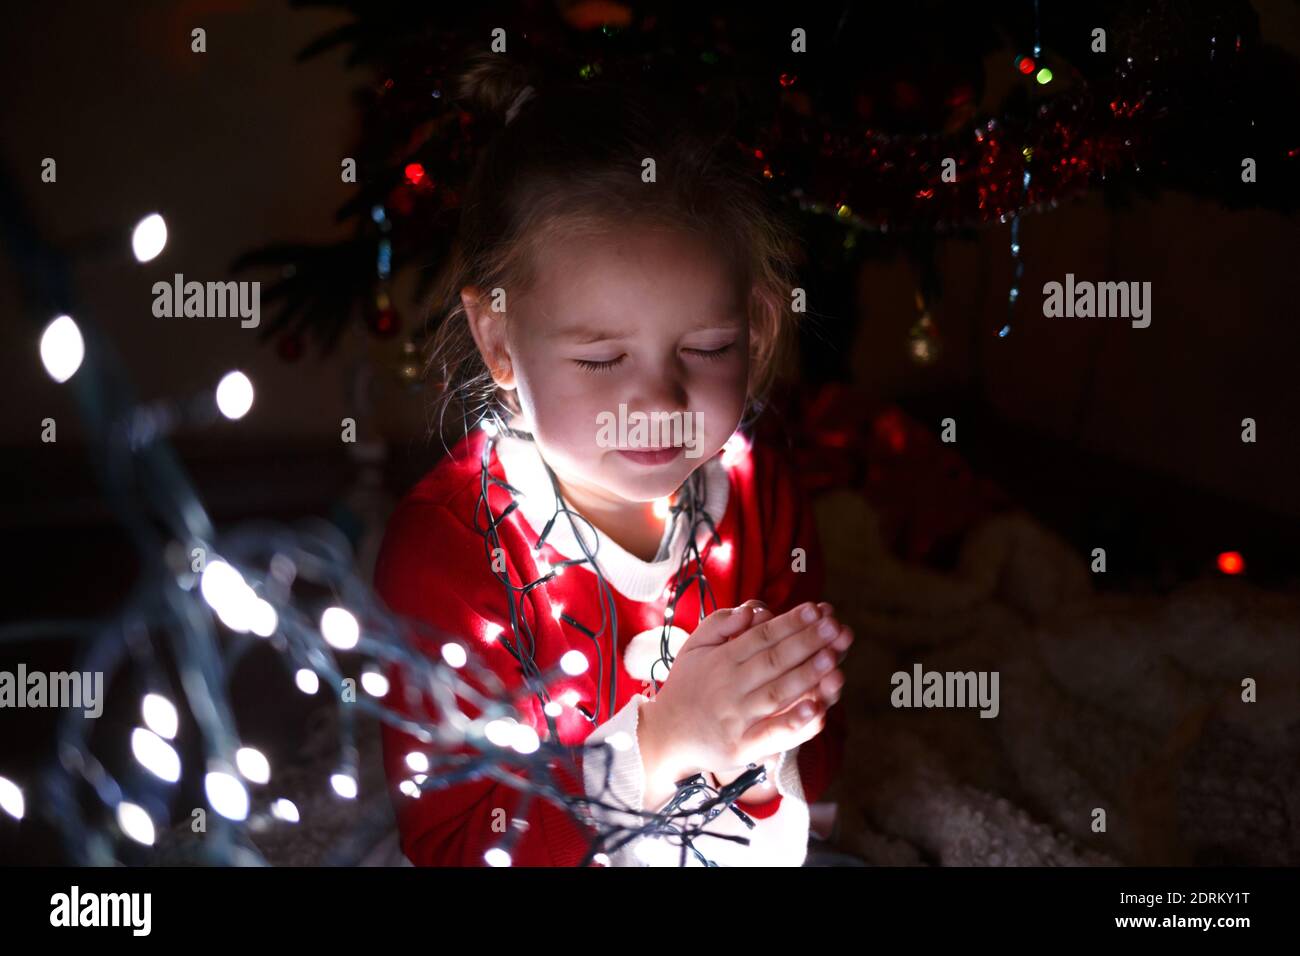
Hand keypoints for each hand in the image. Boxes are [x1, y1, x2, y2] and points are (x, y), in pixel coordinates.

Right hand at [638, 599, 851, 808]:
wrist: (665, 737)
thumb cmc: (686, 687)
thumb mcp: (694, 647)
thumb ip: (720, 623)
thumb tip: (752, 609)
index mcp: (720, 660)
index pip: (761, 637)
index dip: (790, 623)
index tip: (816, 610)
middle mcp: (730, 687)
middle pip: (773, 661)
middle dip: (807, 643)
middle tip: (835, 628)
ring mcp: (737, 719)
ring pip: (777, 693)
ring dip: (807, 676)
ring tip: (834, 659)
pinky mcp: (742, 747)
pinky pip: (771, 734)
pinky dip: (794, 723)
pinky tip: (817, 710)